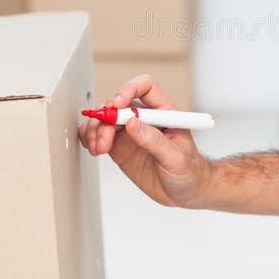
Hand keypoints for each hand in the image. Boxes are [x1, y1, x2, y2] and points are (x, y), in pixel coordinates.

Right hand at [78, 75, 212, 208]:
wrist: (185, 191)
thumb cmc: (189, 170)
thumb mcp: (176, 157)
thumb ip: (154, 140)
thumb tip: (132, 123)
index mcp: (163, 112)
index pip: (145, 87)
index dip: (129, 90)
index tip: (118, 105)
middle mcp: (144, 118)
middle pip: (117, 104)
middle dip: (106, 118)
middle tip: (104, 139)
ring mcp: (130, 131)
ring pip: (104, 118)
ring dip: (95, 129)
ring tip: (98, 148)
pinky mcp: (119, 146)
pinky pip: (99, 134)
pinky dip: (89, 137)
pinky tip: (92, 148)